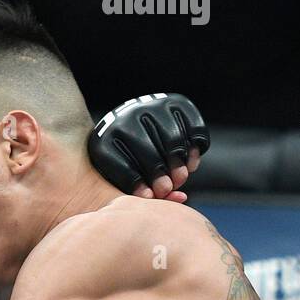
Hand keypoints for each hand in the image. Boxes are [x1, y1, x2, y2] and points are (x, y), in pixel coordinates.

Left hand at [88, 93, 208, 202]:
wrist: (129, 122)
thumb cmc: (125, 161)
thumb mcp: (122, 177)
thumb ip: (143, 192)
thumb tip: (177, 197)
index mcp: (105, 139)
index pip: (121, 165)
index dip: (137, 184)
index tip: (149, 197)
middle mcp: (127, 116)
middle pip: (150, 153)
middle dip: (161, 176)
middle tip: (167, 188)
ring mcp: (153, 106)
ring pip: (173, 140)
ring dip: (179, 163)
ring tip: (181, 177)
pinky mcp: (177, 102)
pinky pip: (193, 128)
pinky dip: (195, 148)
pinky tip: (190, 162)